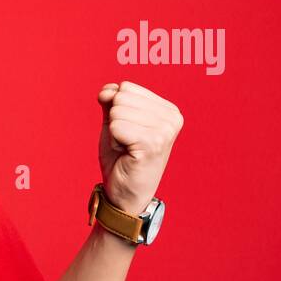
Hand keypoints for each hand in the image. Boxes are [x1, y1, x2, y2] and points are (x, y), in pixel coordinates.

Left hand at [97, 81, 183, 214]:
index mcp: (168, 109)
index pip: (126, 87)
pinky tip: (126, 153)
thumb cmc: (121, 158)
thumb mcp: (114, 123)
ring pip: (117, 111)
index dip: (115, 109)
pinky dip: (114, 140)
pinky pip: (116, 126)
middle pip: (121, 97)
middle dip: (114, 121)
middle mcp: (172, 117)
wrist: (124, 193)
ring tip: (127, 148)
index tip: (127, 131)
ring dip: (114, 133)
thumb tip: (108, 89)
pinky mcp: (153, 143)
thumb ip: (111, 101)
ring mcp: (165, 130)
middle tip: (125, 142)